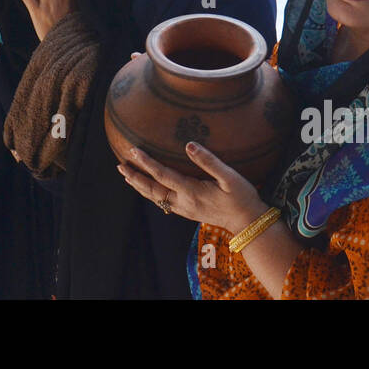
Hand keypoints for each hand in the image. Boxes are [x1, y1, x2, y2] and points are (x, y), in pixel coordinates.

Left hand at [118, 144, 267, 234]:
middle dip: (135, 177)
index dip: (146, 163)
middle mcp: (184, 202)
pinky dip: (150, 194)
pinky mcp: (188, 212)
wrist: (248, 223)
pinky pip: (163, 202)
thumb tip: (189, 145)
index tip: (133, 151)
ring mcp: (184, 209)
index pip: (162, 175)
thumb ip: (208, 161)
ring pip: (155, 198)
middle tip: (120, 165)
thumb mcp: (229, 177)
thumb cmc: (242, 197)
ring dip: (140, 186)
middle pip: (152, 189)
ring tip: (127, 176)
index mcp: (191, 191)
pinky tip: (147, 189)